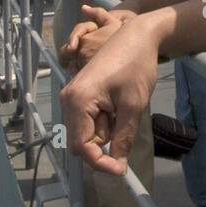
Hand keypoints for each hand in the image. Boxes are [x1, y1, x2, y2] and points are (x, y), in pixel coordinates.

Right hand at [60, 14, 160, 175]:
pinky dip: (108, 118)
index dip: (101, 163)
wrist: (137, 35)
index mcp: (77, 102)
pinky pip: (92, 119)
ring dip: (109, 128)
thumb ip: (123, 138)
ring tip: (125, 106)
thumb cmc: (136, 66)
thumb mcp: (133, 106)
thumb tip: (117, 165)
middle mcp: (68, 100)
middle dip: (106, 141)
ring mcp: (74, 96)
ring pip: (89, 130)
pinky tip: (120, 103)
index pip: (82, 147)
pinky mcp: (82, 94)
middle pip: (83, 140)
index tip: (122, 171)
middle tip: (126, 121)